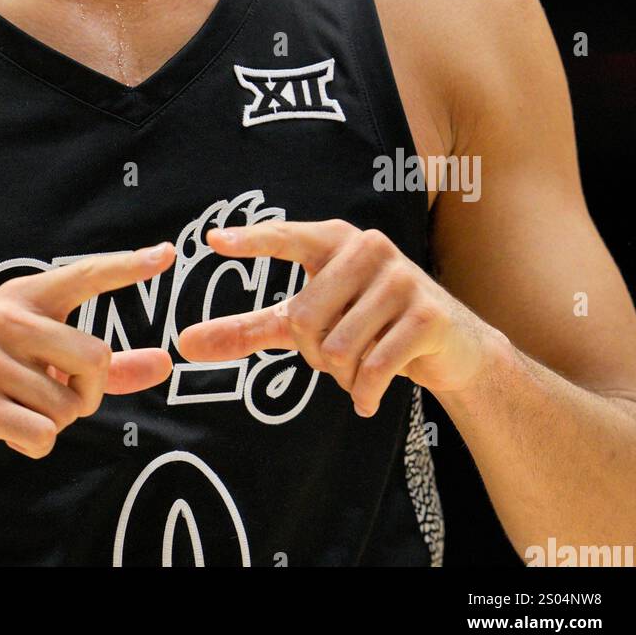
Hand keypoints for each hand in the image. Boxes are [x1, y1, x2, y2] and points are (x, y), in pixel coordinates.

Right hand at [0, 242, 175, 470]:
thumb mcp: (39, 361)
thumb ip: (106, 365)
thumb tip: (165, 363)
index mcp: (22, 297)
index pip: (85, 275)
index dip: (128, 266)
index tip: (168, 253)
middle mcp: (4, 318)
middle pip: (95, 358)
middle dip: (89, 394)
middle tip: (60, 398)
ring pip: (67, 407)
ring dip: (55, 423)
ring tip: (21, 410)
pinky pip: (41, 436)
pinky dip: (35, 445)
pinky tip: (6, 432)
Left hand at [176, 220, 505, 416]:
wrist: (451, 343)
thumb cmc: (366, 323)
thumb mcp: (306, 322)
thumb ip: (247, 329)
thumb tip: (184, 343)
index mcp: (333, 240)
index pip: (284, 237)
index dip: (250, 240)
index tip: (212, 240)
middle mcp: (367, 248)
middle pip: (304, 318)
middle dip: (313, 353)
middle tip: (337, 354)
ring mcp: (400, 278)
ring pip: (338, 349)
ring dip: (342, 376)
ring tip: (360, 367)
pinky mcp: (426, 315)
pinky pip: (374, 367)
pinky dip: (365, 393)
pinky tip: (368, 397)